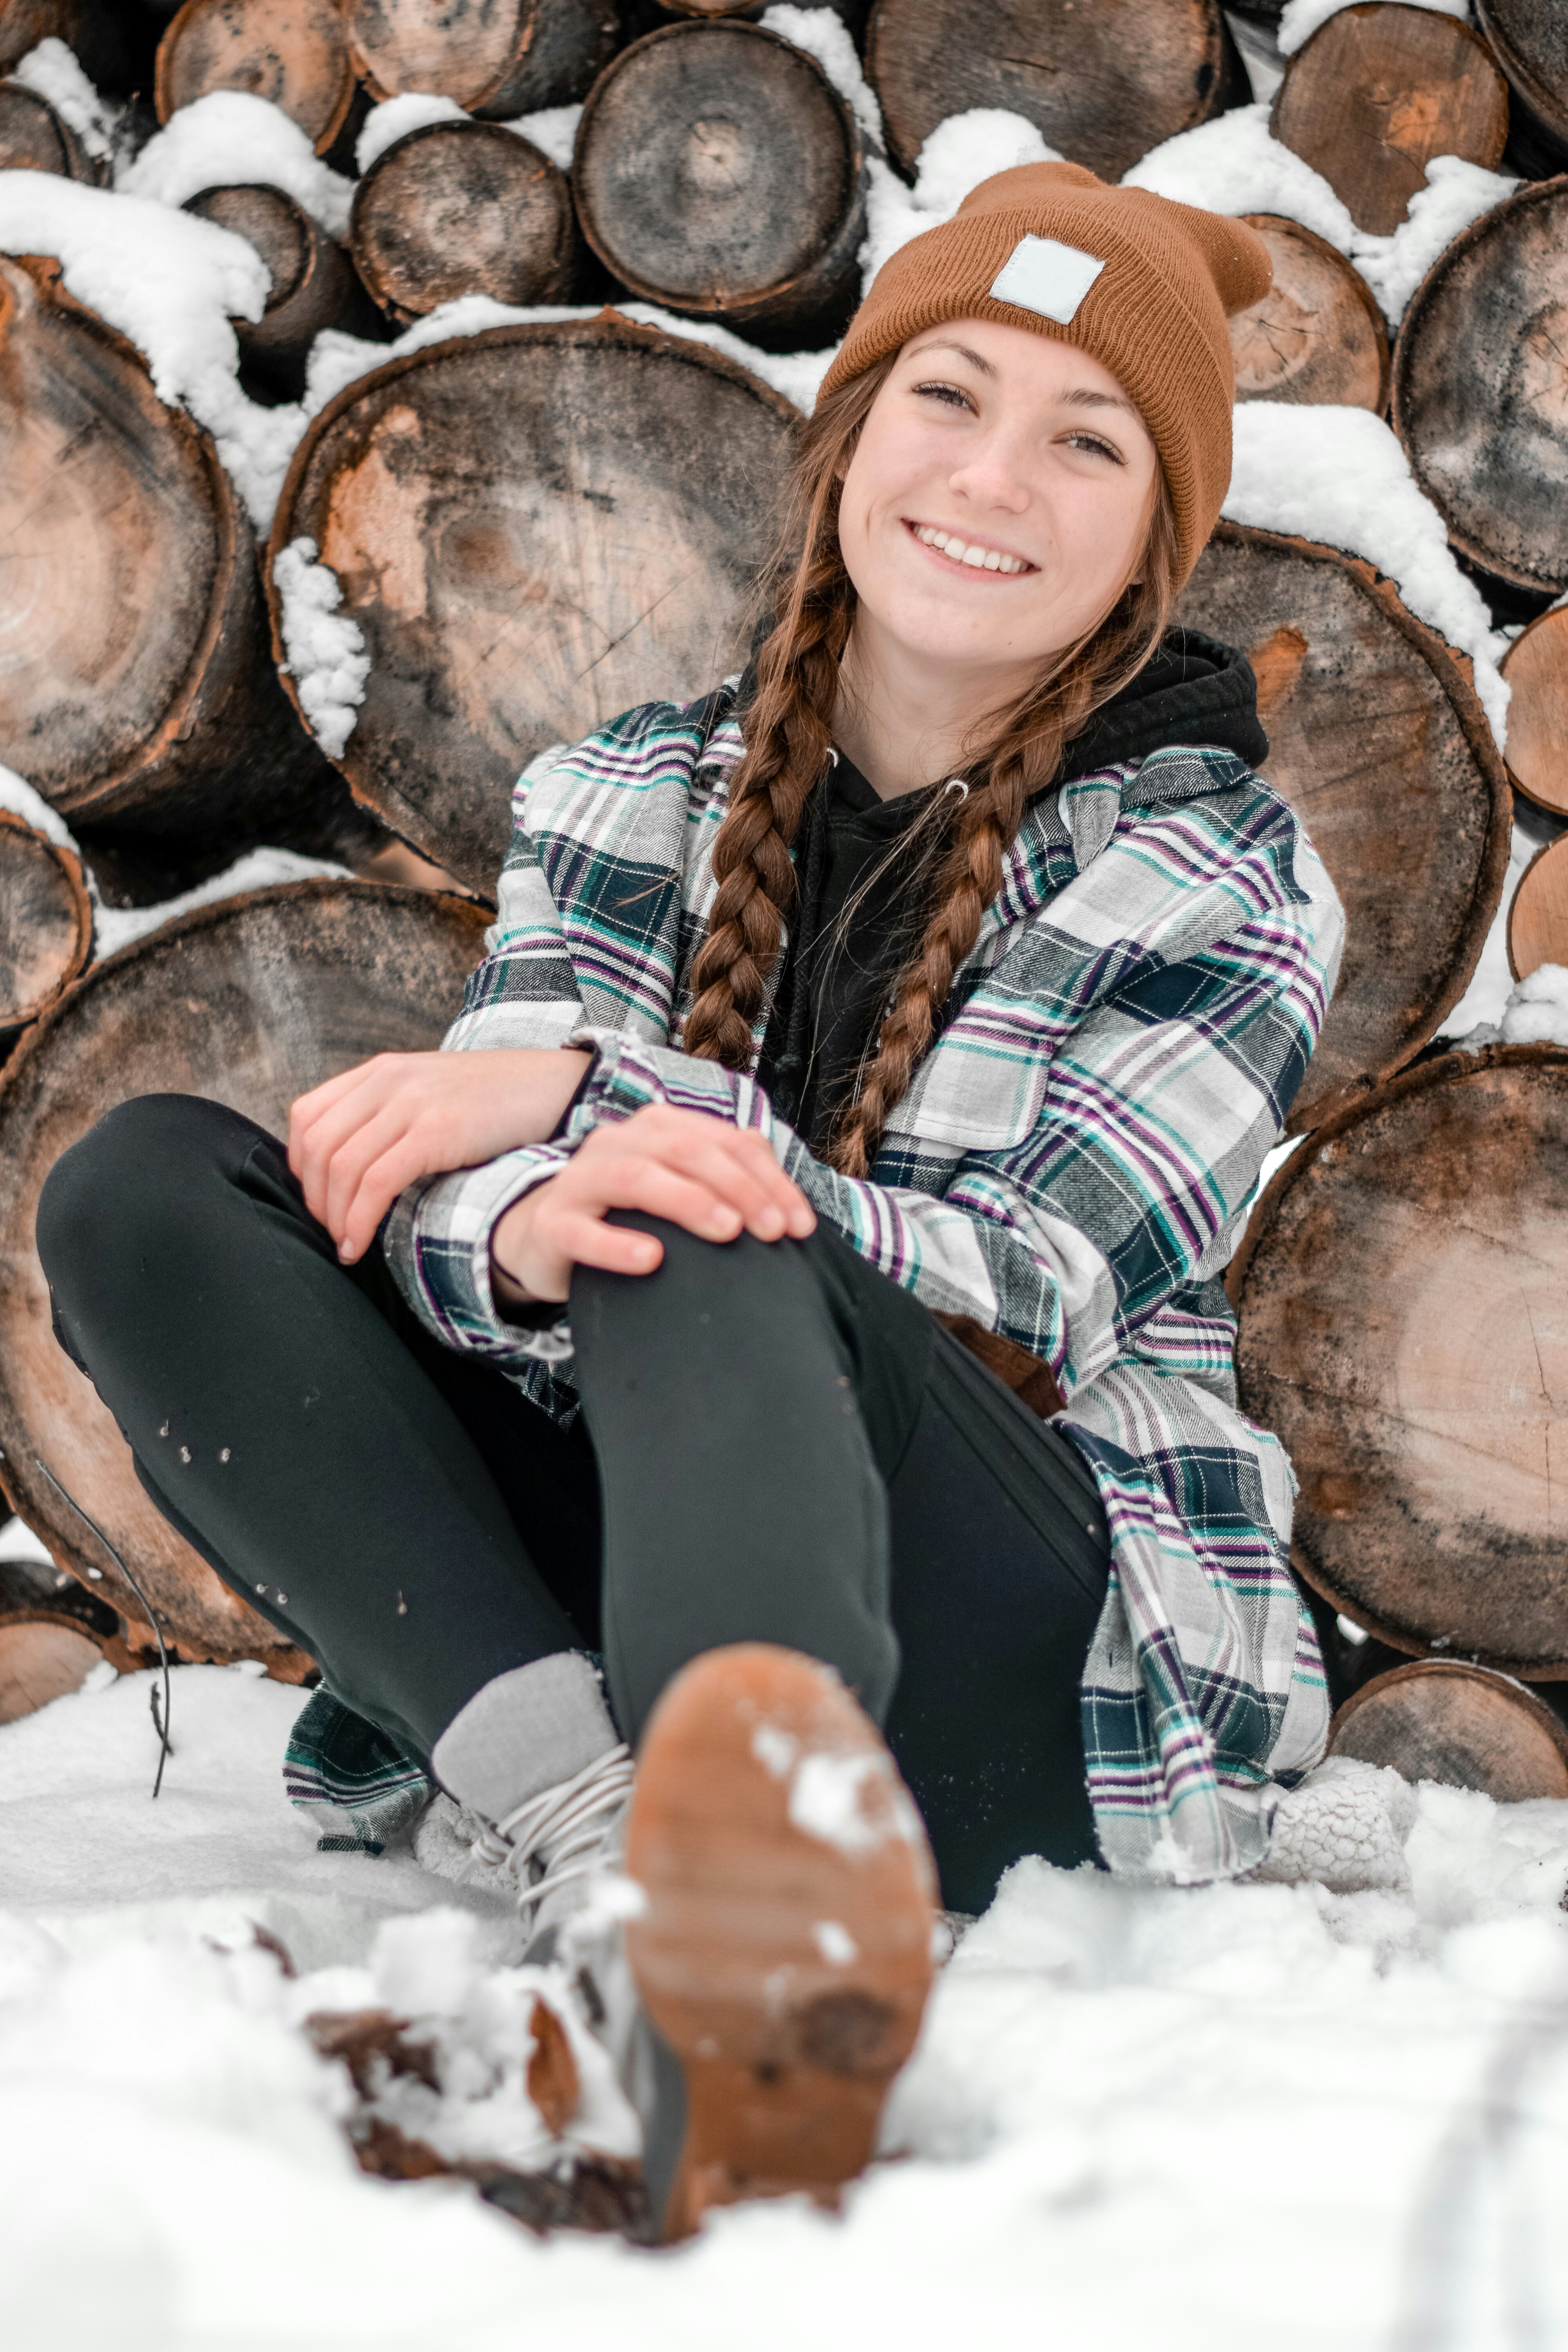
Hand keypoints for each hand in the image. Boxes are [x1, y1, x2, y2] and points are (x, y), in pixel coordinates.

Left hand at [290, 1046, 591, 1264]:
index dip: (301, 1167)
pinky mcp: (437, 1130)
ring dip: (335, 1218)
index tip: (321, 1201)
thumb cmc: (500, 1102)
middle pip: (318, 1147)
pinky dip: (358, 1220)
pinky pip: (376, 1181)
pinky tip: (360, 1244)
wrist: (556, 1086)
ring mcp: (412, 1103)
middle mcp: (388, 1081)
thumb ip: (391, 1115)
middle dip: (315, 1201)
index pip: (307, 1116)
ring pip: (342, 1167)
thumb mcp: (433, 1094)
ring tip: (347, 1246)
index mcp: (381, 1071)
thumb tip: (354, 1167)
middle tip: (332, 1233)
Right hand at [491, 1103, 814, 1304]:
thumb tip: (789, 1209)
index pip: (727, 1141)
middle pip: (687, 1150)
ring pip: (635, 1176)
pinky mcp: (553, 1224)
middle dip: (739, 1187)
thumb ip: (727, 1185)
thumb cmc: (630, 1216)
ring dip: (687, 1201)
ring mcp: (581, 1179)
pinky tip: (652, 1259)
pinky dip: (617, 1243)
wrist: (548, 1237)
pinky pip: (582, 1230)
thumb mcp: (680, 1190)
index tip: (800, 1226)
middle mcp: (619, 1142)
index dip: (770, 1179)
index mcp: (659, 1128)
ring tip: (727, 1230)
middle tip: (773, 1231)